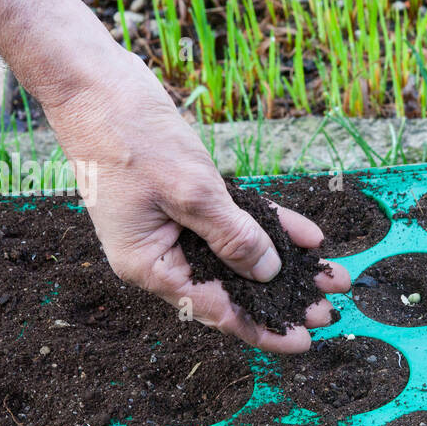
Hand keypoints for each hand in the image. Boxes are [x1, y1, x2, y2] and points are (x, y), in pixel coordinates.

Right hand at [41, 47, 349, 352]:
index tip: (304, 341)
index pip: (215, 311)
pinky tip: (311, 237)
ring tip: (333, 275)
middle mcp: (162, 254)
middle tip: (330, 309)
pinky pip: (235, 223)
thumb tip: (267, 274)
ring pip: (239, 257)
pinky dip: (270, 227)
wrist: (93, 84)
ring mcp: (173, 227)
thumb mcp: (191, 191)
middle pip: (232, 289)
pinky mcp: (186, 200)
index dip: (263, 329)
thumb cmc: (130, 137)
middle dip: (284, 299)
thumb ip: (233, 237)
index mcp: (150, 265)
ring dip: (287, 264)